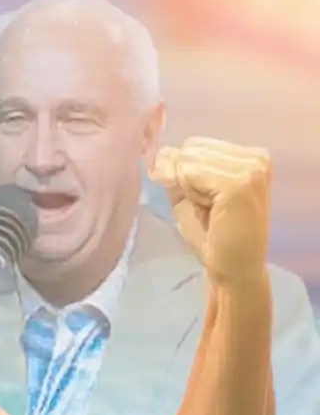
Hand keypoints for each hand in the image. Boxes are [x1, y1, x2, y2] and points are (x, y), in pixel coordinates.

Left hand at [148, 137, 270, 286]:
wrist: (234, 269)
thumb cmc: (213, 237)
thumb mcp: (189, 197)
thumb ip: (176, 171)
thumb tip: (159, 153)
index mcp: (249, 157)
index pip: (195, 144)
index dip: (182, 172)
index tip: (199, 200)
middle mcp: (256, 157)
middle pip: (191, 148)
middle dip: (185, 178)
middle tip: (204, 207)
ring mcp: (251, 167)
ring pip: (190, 158)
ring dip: (188, 186)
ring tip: (210, 209)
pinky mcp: (241, 182)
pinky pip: (192, 172)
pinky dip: (190, 192)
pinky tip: (208, 210)